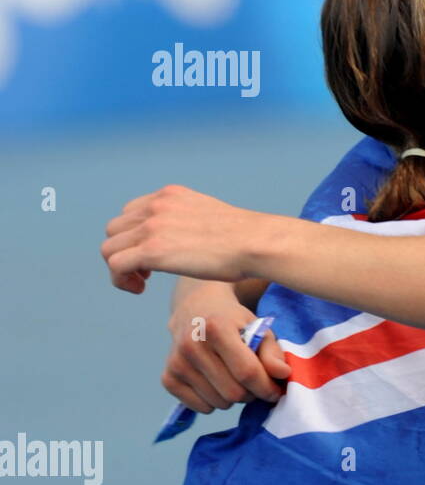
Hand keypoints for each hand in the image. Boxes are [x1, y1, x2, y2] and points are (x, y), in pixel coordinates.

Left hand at [102, 185, 264, 291]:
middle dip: (125, 252)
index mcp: (170, 195)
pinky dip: (121, 280)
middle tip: (147, 273)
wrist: (256, 243)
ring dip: (120, 268)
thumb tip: (189, 242)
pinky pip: (115, 266)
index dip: (135, 237)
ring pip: (110, 249)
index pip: (130, 213)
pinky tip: (140, 289)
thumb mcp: (210, 217)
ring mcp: (152, 227)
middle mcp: (156, 206)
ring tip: (142, 283)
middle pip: (115, 230)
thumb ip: (190, 222)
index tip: (153, 256)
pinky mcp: (152, 251)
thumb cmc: (245, 239)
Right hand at [163, 281, 290, 411]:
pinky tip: (215, 381)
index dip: (266, 387)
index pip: (247, 372)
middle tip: (254, 381)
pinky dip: (214, 402)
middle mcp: (191, 345)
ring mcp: (176, 362)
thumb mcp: (259, 328)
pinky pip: (200, 407)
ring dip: (233, 398)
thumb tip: (283, 374)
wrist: (196, 309)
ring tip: (234, 378)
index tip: (276, 390)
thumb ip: (273, 352)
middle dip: (251, 393)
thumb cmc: (234, 321)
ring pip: (218, 403)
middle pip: (233, 393)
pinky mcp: (168, 377)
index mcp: (216, 327)